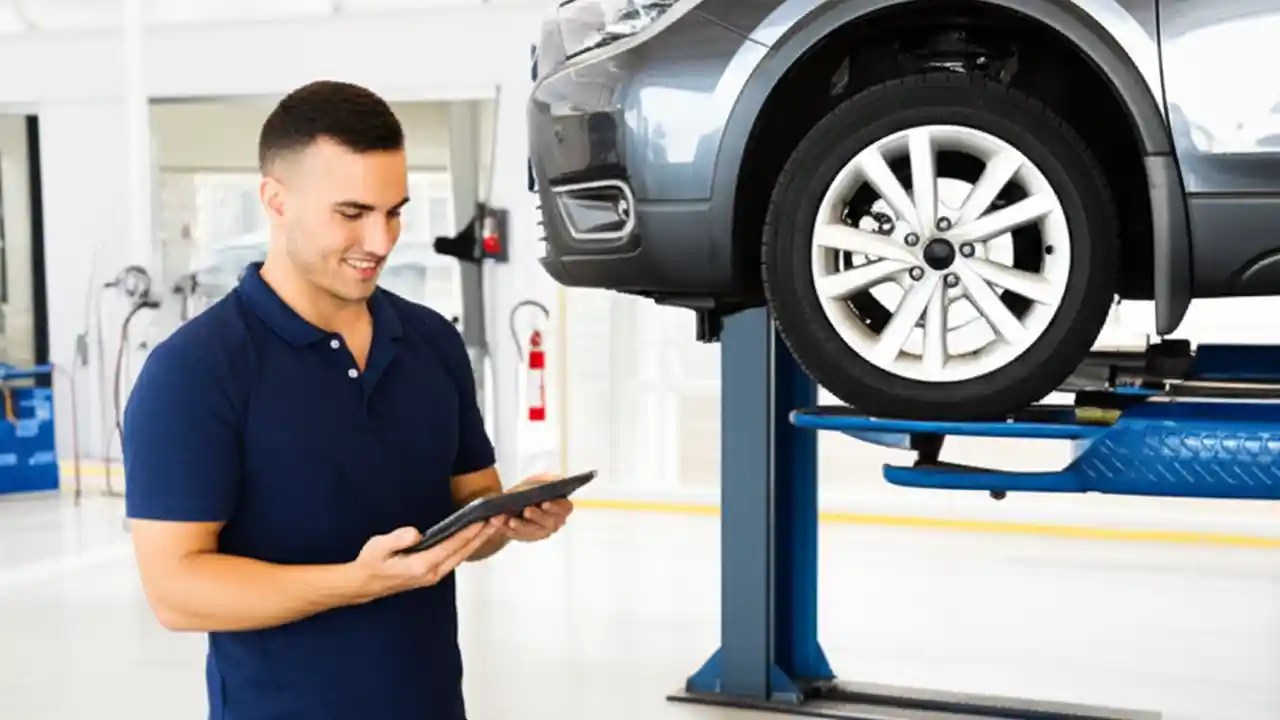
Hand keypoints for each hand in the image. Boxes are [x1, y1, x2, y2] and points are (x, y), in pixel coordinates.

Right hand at [350, 521, 498, 601]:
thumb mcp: (378, 547)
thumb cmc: (371, 563)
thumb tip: (415, 533)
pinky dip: (468, 546)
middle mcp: (432, 572)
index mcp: (421, 565)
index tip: (485, 519)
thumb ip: (397, 539)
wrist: (364, 583)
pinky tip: (475, 536)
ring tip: (494, 524)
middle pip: (464, 551)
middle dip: (483, 534)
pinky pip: (456, 558)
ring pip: (463, 555)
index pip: (452, 546)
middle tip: (500, 518)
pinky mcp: (433, 573)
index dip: (470, 532)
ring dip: (479, 540)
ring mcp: (434, 575)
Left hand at [499, 473, 574, 542]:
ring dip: (522, 526)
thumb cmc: (531, 490)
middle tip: (527, 510)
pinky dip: (510, 530)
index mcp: (562, 506)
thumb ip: (548, 480)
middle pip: (550, 522)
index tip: (545, 503)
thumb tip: (554, 480)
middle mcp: (555, 521)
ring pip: (533, 532)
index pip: (565, 508)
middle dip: (538, 516)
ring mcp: (541, 532)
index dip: (556, 507)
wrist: (515, 501)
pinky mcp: (527, 537)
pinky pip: (519, 536)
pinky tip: (503, 525)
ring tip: (512, 521)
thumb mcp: (539, 481)